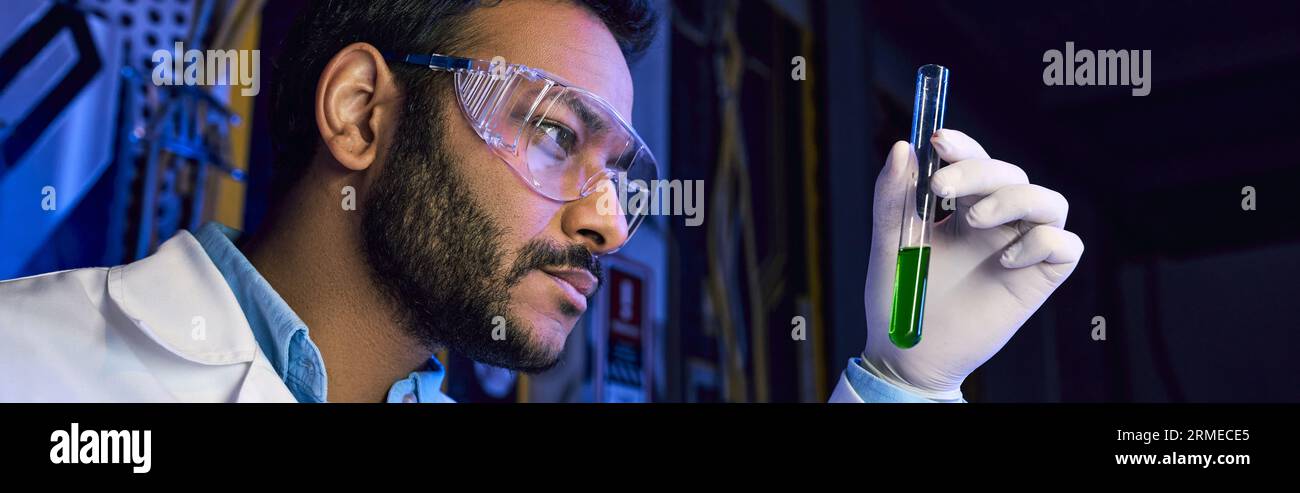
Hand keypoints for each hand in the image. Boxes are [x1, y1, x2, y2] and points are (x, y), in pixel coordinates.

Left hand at [863, 129, 1083, 396]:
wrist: (908, 353)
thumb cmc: (898, 298)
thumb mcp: (889, 241)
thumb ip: (892, 196)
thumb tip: (902, 147)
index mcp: (960, 208)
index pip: (976, 162)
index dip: (965, 146)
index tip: (938, 141)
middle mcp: (996, 223)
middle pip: (1012, 174)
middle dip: (979, 170)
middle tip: (941, 185)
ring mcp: (1019, 248)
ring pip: (1049, 201)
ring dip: (1014, 198)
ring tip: (974, 219)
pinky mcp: (1037, 279)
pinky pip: (1065, 245)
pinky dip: (1042, 242)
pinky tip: (1003, 260)